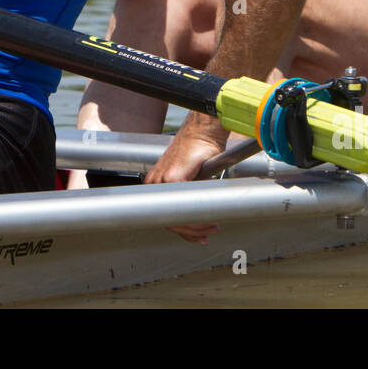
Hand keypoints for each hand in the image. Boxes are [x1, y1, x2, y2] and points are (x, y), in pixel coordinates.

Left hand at [145, 125, 226, 242]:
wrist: (204, 132)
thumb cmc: (200, 152)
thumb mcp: (193, 180)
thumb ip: (189, 197)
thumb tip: (197, 219)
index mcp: (157, 183)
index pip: (166, 216)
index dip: (183, 230)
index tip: (197, 236)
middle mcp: (156, 182)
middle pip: (169, 220)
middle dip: (192, 231)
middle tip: (208, 233)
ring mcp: (162, 179)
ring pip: (175, 216)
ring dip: (196, 225)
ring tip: (212, 227)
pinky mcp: (173, 176)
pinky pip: (183, 204)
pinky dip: (197, 215)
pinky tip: (208, 218)